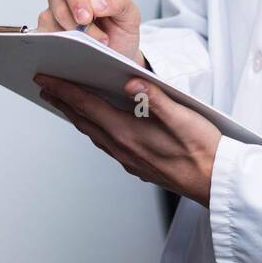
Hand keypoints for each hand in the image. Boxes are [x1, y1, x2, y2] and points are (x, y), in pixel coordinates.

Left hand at [33, 73, 221, 207]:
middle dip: (62, 102)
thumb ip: (155, 98)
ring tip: (65, 103)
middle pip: (84, 121)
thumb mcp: (184, 117)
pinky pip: (106, 144)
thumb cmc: (205, 150)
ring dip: (76, 116)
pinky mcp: (138, 165)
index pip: (87, 106)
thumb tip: (130, 82)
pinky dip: (94, 129)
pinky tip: (97, 125)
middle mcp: (123, 149)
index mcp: (129, 134)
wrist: (216, 183)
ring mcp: (129, 159)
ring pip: (93, 133)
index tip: (45, 78)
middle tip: (45, 86)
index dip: (64, 90)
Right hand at [38, 0, 143, 68]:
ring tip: (93, 47)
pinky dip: (61, 46)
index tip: (87, 16)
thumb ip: (118, 0)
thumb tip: (97, 2)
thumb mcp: (130, 13)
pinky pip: (46, 37)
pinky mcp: (49, 35)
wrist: (119, 56)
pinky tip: (77, 51)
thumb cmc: (122, 31)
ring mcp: (55, 16)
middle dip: (75, 22)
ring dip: (71, 37)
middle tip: (97, 38)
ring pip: (49, 19)